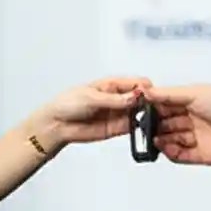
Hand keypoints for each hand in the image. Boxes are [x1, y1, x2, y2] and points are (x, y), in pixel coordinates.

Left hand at [26, 76, 151, 152]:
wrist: (57, 125)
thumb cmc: (68, 104)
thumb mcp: (91, 98)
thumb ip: (114, 99)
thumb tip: (134, 96)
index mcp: (111, 84)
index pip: (136, 82)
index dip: (146, 87)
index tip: (150, 94)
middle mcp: (117, 98)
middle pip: (141, 97)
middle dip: (149, 101)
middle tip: (153, 107)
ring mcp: (118, 113)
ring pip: (140, 112)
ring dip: (147, 115)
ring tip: (151, 118)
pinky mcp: (116, 128)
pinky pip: (133, 126)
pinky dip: (141, 127)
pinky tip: (144, 127)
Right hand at [142, 84, 210, 165]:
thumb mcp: (195, 93)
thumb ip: (169, 94)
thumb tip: (148, 91)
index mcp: (191, 103)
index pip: (165, 105)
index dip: (152, 108)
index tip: (140, 108)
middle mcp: (192, 120)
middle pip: (165, 124)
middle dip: (154, 125)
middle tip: (143, 125)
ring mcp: (195, 138)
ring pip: (170, 140)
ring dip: (160, 139)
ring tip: (154, 137)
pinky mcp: (199, 154)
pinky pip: (179, 156)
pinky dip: (170, 153)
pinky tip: (165, 148)